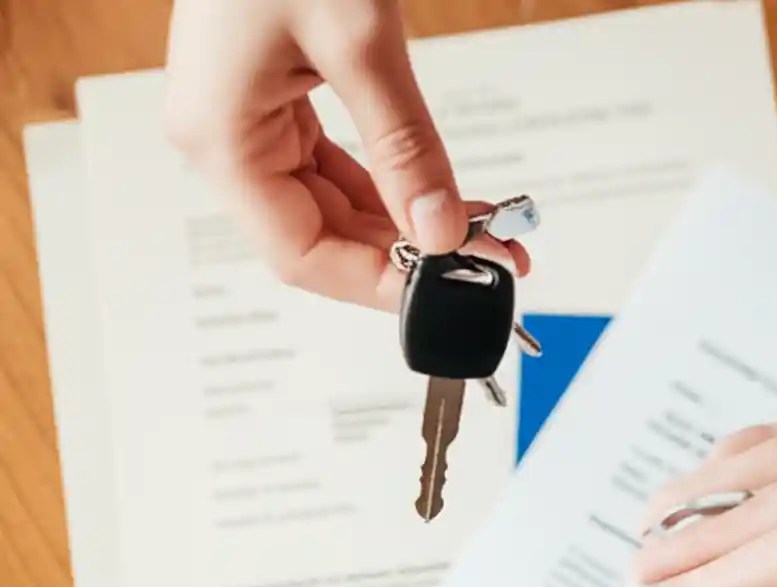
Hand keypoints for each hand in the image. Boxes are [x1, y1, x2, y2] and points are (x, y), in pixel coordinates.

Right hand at [163, 0, 529, 311]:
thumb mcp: (360, 42)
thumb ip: (405, 148)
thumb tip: (441, 230)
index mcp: (220, 135)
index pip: (300, 253)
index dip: (376, 284)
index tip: (446, 290)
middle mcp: (225, 136)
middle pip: (321, 235)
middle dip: (409, 255)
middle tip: (491, 261)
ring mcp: (248, 119)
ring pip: (333, 206)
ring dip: (407, 224)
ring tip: (484, 236)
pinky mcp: (276, 98)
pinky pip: (335, 166)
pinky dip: (391, 184)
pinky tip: (441, 198)